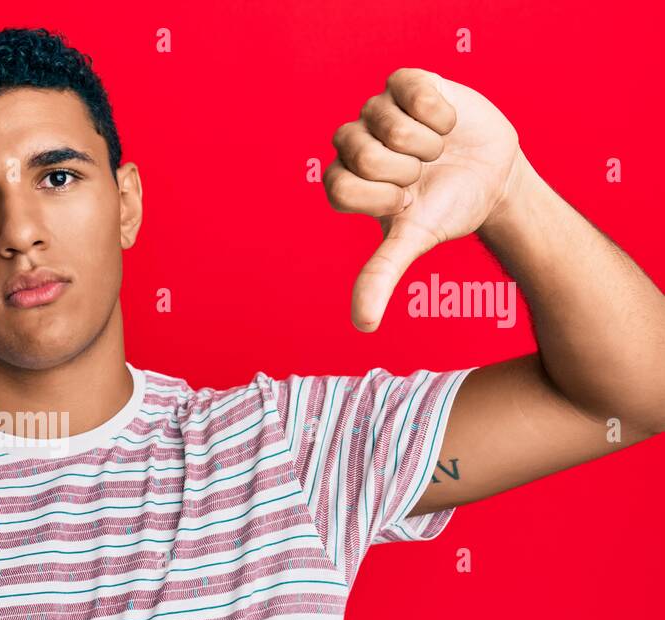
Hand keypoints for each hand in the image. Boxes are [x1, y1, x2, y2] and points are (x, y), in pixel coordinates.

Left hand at [324, 67, 532, 330]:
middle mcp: (354, 142)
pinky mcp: (406, 82)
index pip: (338, 187)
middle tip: (423, 175)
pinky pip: (410, 88)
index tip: (406, 202)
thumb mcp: (413, 242)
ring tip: (437, 151)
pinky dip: (438, 112)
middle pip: (361, 155)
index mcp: (345, 180)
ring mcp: (378, 109)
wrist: (493, 178)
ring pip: (388, 124)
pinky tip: (447, 124)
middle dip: (405, 171)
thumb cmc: (446, 210)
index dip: (381, 197)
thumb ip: (381, 275)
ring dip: (426, 144)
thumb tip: (364, 325)